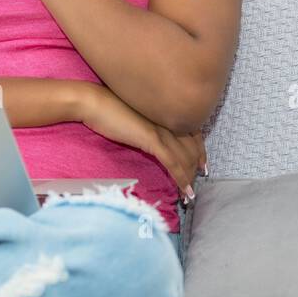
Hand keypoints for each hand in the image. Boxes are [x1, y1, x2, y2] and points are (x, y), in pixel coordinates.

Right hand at [79, 83, 206, 204]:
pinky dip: (181, 178)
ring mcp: (162, 128)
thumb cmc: (108, 108)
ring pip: (185, 157)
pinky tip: (185, 191)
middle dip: (196, 168)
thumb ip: (148, 124)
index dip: (200, 150)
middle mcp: (169, 119)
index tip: (203, 164)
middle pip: (193, 147)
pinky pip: (172, 162)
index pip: (193, 133)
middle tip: (195, 184)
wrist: (94, 102)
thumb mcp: (135, 116)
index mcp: (166, 112)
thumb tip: (151, 138)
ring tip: (190, 194)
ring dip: (190, 177)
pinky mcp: (152, 139)